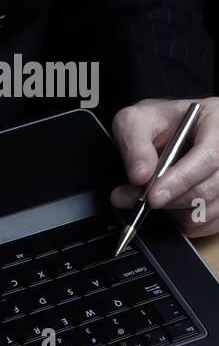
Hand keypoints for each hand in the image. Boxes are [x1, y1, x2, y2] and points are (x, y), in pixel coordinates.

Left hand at [109, 97, 218, 237]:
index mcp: (216, 126)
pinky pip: (206, 224)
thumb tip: (139, 176)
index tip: (153, 196)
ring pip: (206, 211)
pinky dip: (182, 220)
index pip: (208, 158)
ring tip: (152, 194)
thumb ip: (134, 144)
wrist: (170, 131)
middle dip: (168, 199)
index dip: (180, 180)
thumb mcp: (136, 121)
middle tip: (137, 199)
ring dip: (173, 210)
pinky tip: (170, 201)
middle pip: (207, 189)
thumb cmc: (159, 123)